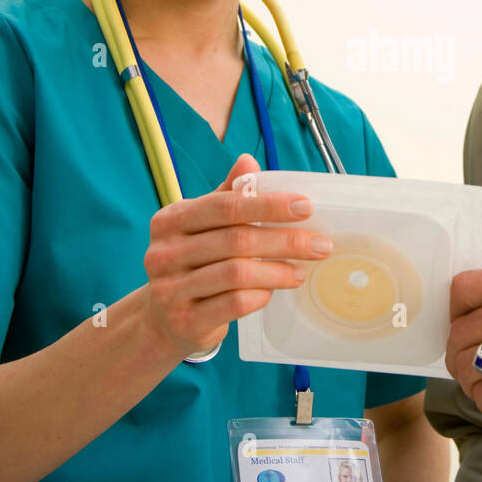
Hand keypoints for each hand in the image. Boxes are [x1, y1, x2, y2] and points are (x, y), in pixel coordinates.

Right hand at [141, 154, 332, 357]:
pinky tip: (271, 291)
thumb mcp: (201, 226)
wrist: (162, 319)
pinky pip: (233, 304)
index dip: (268, 205)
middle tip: (319, 245)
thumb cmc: (191, 263)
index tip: (305, 206)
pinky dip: (260, 295)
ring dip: (277, 271)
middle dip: (285, 240)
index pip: (225, 206)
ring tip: (301, 271)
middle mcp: (164, 252)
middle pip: (236, 240)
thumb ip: (226, 196)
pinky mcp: (185, 321)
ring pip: (237, 274)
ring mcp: (170, 289)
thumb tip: (248, 160)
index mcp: (171, 220)